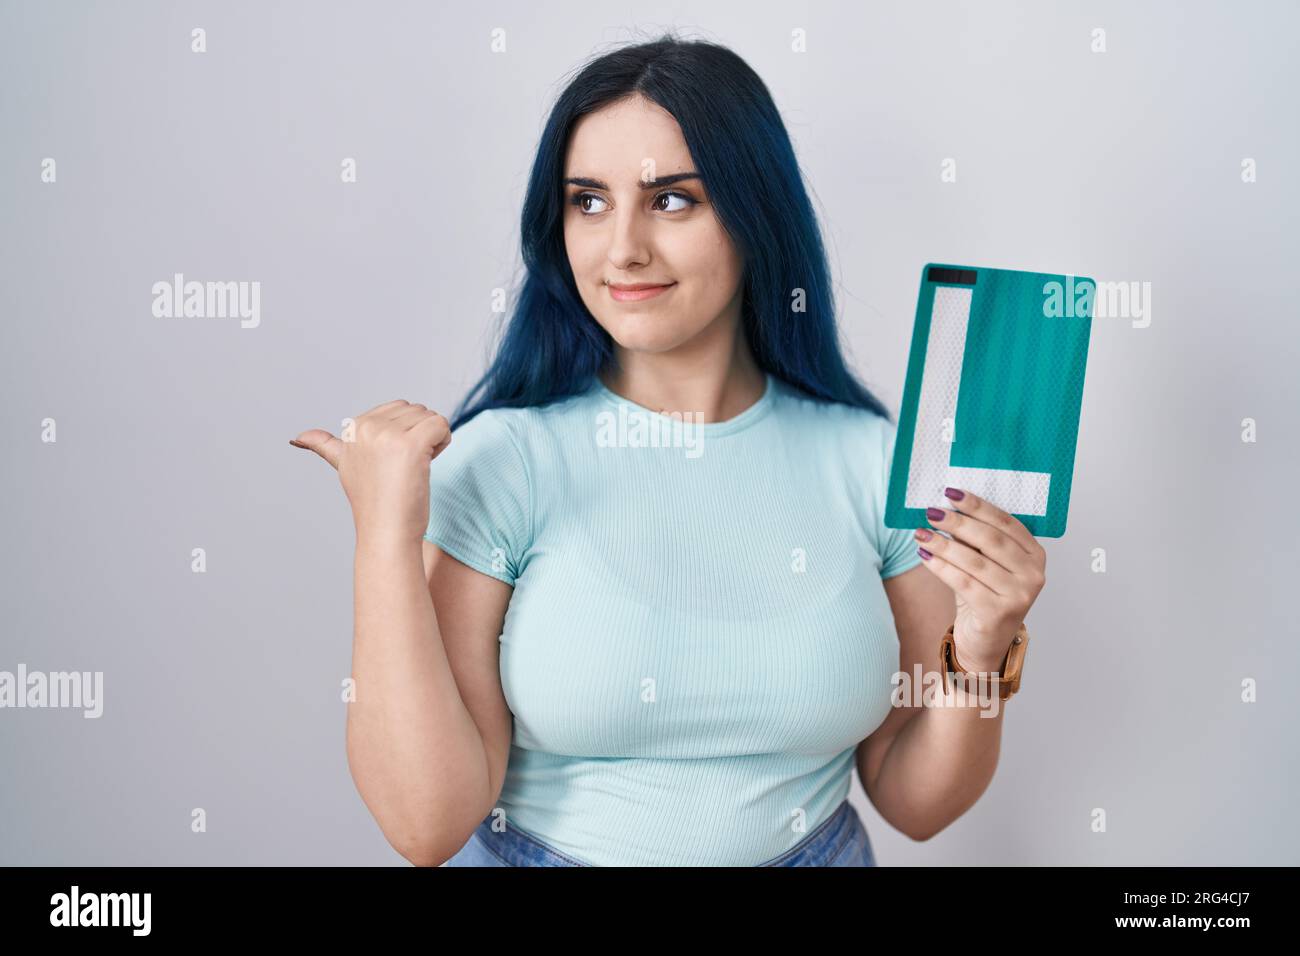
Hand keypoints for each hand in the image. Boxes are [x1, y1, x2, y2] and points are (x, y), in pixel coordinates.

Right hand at [290, 399, 451, 543]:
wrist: (385, 532)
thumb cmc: (374, 503)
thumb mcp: (346, 467)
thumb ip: (325, 446)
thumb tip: (298, 437)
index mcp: (354, 427)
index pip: (398, 409)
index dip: (404, 435)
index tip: (391, 463)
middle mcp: (367, 427)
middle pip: (416, 410)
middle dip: (420, 435)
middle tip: (405, 468)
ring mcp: (387, 436)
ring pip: (431, 416)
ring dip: (433, 440)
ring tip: (414, 468)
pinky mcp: (410, 446)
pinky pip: (442, 424)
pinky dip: (443, 442)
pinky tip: (428, 464)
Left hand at [913, 487, 1045, 672]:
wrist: (985, 641)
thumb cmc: (984, 594)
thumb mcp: (986, 563)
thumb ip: (976, 539)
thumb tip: (946, 508)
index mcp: (1035, 554)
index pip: (1006, 523)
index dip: (978, 506)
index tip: (952, 493)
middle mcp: (1033, 575)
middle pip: (991, 540)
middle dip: (958, 523)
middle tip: (932, 511)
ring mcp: (1019, 596)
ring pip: (974, 561)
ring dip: (943, 544)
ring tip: (920, 533)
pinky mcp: (998, 613)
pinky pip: (963, 583)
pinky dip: (941, 567)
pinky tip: (924, 556)